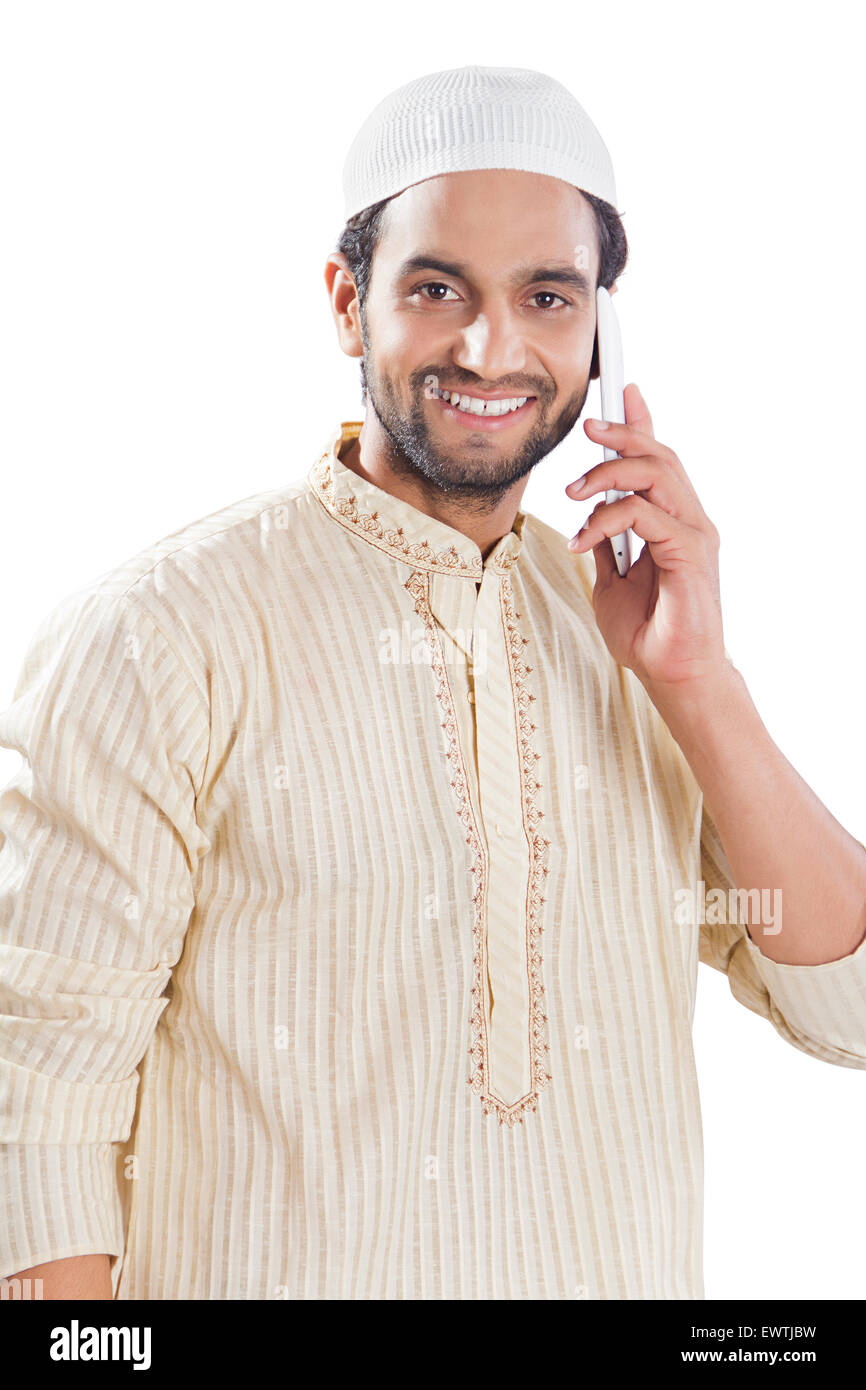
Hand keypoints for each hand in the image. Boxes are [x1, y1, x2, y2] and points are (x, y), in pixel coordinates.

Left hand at [565, 383, 726, 690]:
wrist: (672, 677)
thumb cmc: (648, 634)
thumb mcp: (610, 582)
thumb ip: (605, 544)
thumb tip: (587, 518)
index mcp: (672, 522)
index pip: (660, 459)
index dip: (642, 423)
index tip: (620, 393)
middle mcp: (689, 521)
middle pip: (660, 455)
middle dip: (621, 434)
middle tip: (586, 431)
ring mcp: (695, 535)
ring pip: (657, 473)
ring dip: (609, 473)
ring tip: (573, 495)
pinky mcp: (692, 554)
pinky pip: (646, 515)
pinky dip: (607, 520)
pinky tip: (582, 540)